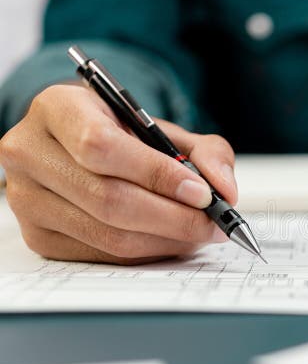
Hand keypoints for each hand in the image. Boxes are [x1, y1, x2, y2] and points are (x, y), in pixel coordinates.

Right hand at [0, 84, 237, 263]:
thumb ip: (206, 151)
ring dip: (166, 240)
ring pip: (108, 234)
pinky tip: (171, 241)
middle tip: (213, 224)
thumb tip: (224, 189)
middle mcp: (30, 152)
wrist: (78, 147)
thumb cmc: (123, 136)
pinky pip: (103, 255)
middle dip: (174, 217)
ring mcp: (26, 198)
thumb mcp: (165, 129)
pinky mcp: (37, 236)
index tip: (202, 193)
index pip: (103, 146)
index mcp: (57, 108)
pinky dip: (148, 252)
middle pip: (108, 199)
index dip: (157, 174)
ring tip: (199, 233)